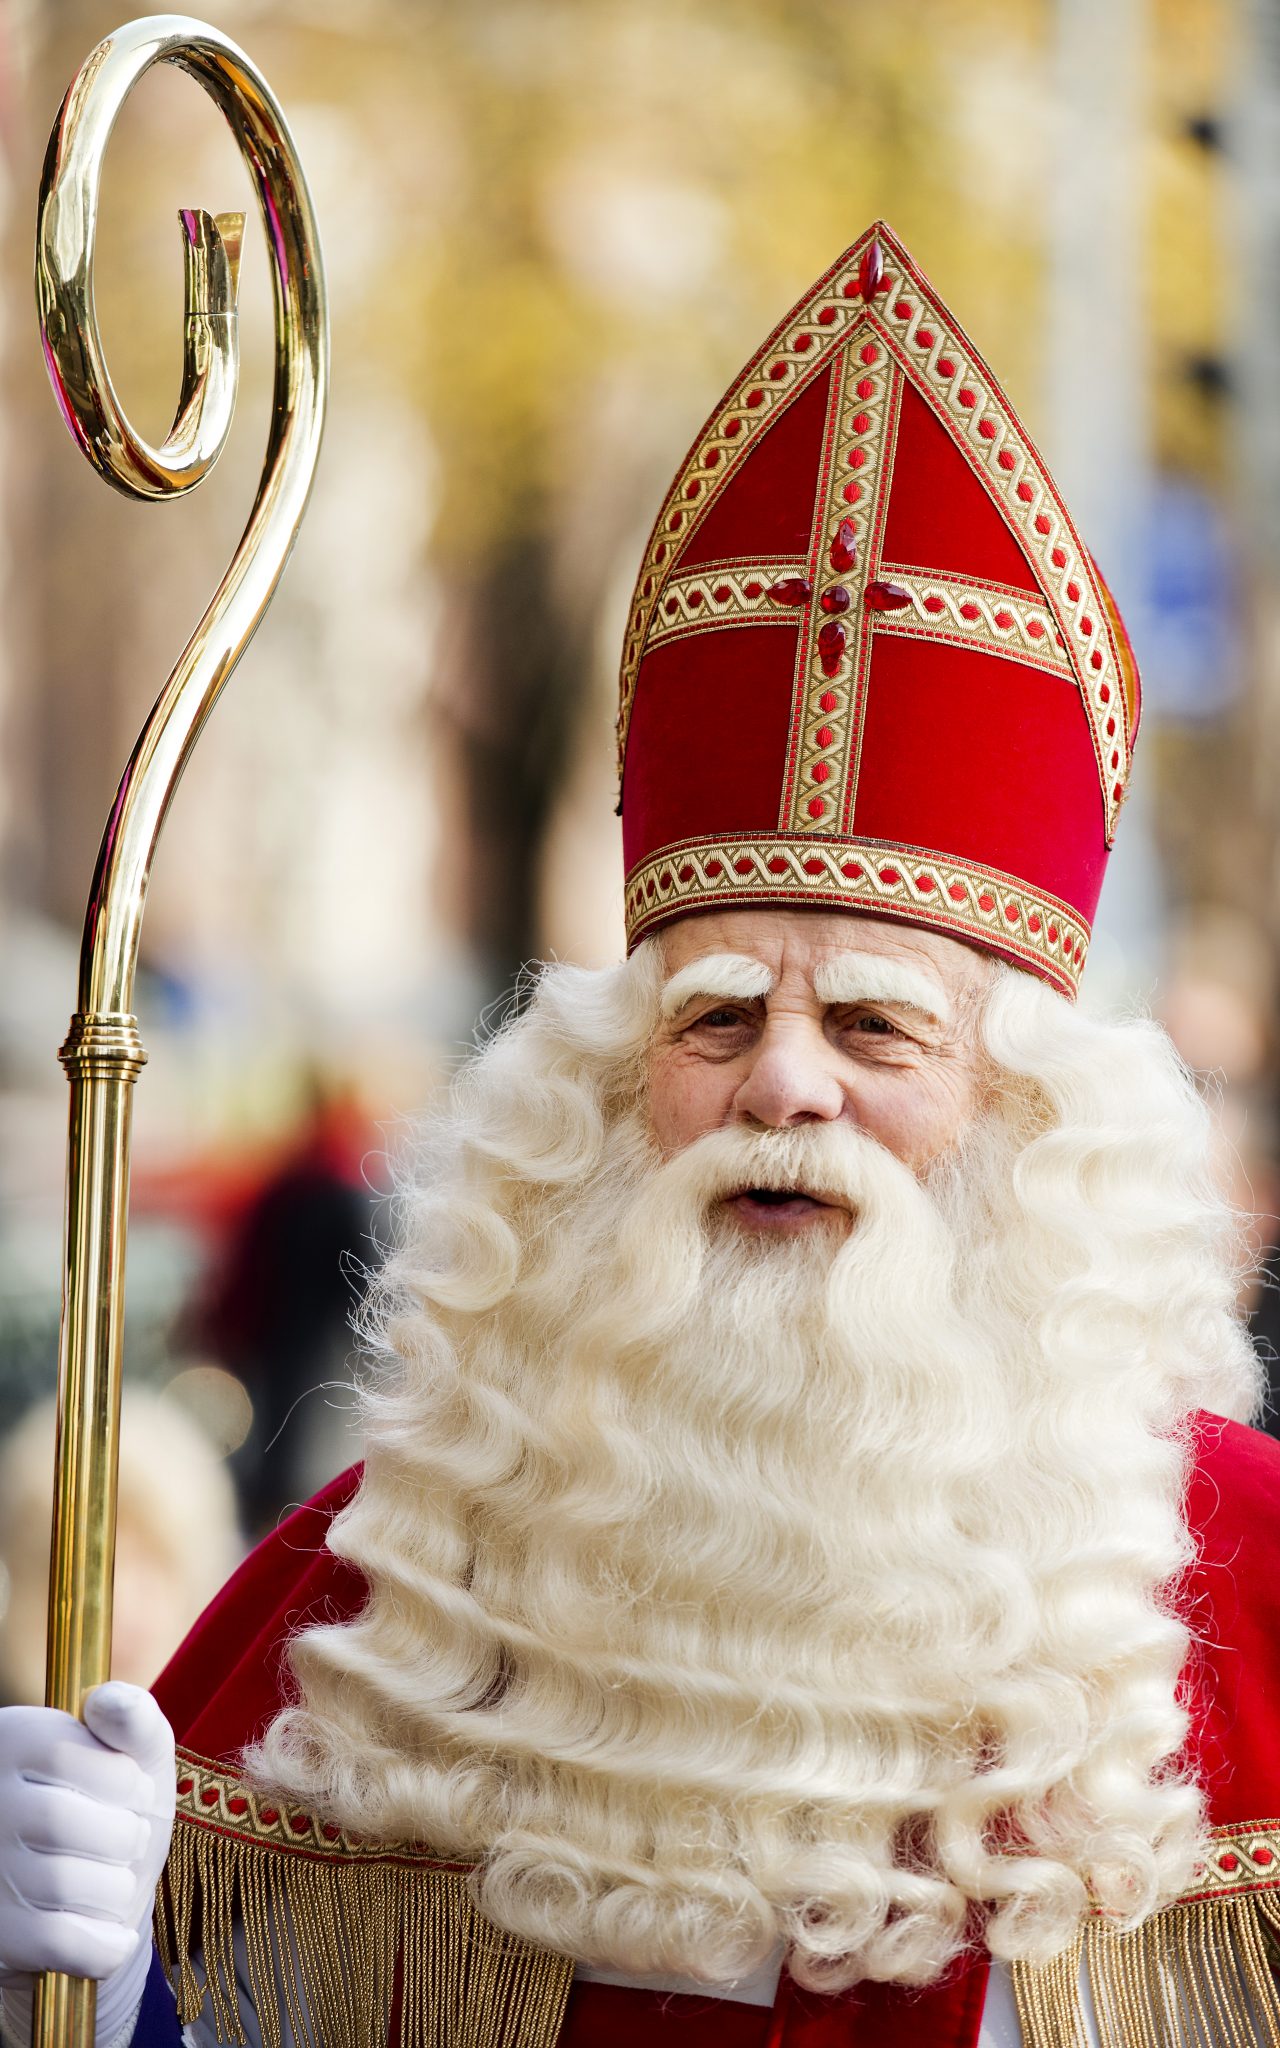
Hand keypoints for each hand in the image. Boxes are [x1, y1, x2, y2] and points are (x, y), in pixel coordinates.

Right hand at [0, 1684, 174, 1985]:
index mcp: (14, 1740)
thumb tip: (109, 1702)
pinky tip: (112, 1934)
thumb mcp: (132, 1756)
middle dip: (126, 1839)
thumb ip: (134, 1720)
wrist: (80, 1899)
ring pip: (70, 1885)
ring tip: (110, 1881)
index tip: (128, 1792)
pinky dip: (102, 1945)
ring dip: (116, 1891)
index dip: (125, 1783)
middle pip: (76, 1824)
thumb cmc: (111, 1812)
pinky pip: (60, 1942)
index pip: (83, 1761)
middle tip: (126, 1841)